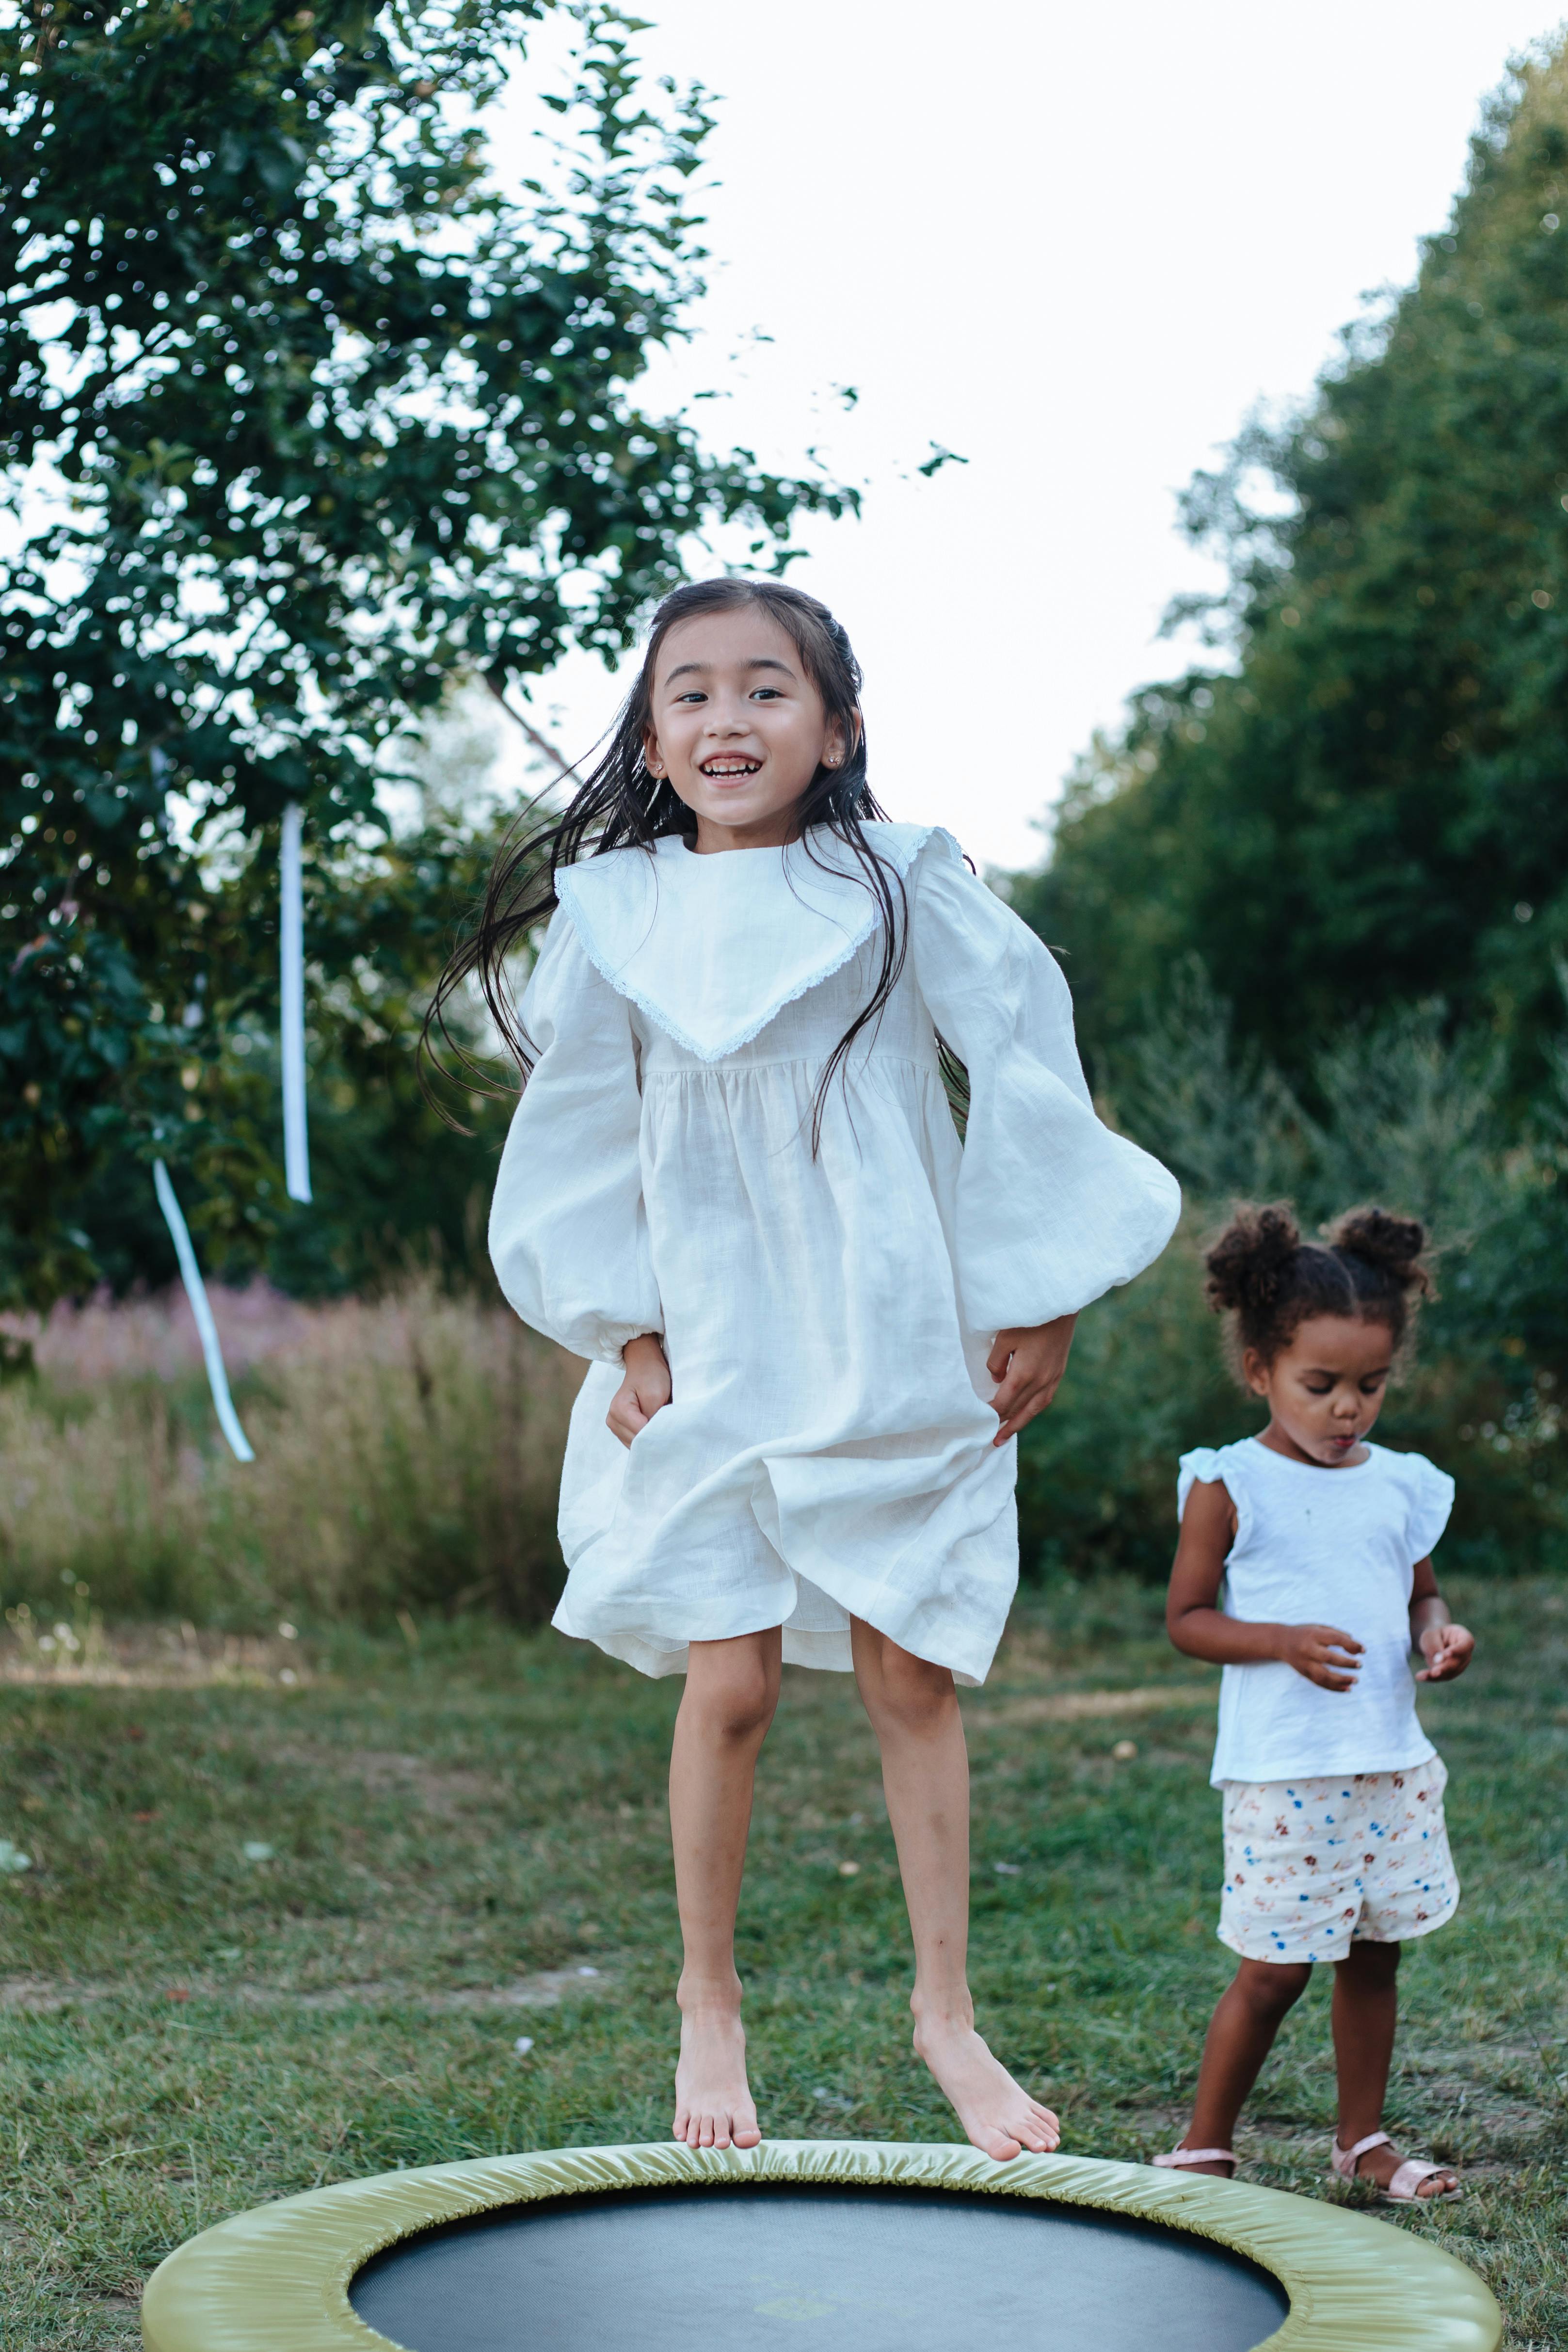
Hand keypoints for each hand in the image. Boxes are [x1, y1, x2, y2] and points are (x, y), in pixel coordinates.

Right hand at [607, 1334, 670, 1446]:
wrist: (645, 1365)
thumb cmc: (651, 1376)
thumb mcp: (656, 1395)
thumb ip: (653, 1419)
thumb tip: (655, 1440)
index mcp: (619, 1411)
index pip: (640, 1436)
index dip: (657, 1435)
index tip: (671, 1429)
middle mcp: (612, 1420)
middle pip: (637, 1443)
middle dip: (654, 1438)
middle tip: (669, 1428)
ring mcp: (615, 1426)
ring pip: (636, 1445)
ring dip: (650, 1439)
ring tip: (660, 1425)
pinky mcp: (621, 1429)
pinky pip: (635, 1442)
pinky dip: (646, 1438)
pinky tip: (654, 1428)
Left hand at [987, 1313, 1076, 1444]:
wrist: (1060, 1307)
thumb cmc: (1028, 1320)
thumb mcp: (1003, 1338)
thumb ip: (996, 1362)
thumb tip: (996, 1381)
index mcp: (1023, 1375)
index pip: (1003, 1403)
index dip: (991, 1414)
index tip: (980, 1422)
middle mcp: (1039, 1382)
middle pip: (1017, 1410)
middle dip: (1002, 1424)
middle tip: (990, 1440)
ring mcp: (1052, 1378)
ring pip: (1033, 1409)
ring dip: (1018, 1424)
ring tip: (1006, 1436)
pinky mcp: (1058, 1373)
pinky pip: (1044, 1399)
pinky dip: (1032, 1411)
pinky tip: (1026, 1414)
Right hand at [1275, 1622, 1363, 1690]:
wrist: (1280, 1642)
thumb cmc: (1305, 1633)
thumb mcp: (1320, 1628)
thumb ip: (1338, 1635)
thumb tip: (1356, 1649)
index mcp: (1314, 1635)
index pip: (1335, 1639)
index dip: (1351, 1645)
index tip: (1363, 1650)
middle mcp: (1308, 1649)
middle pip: (1329, 1658)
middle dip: (1346, 1663)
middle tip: (1359, 1665)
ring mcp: (1305, 1663)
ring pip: (1324, 1675)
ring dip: (1341, 1680)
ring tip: (1355, 1680)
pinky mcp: (1304, 1674)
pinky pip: (1320, 1683)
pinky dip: (1334, 1688)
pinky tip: (1347, 1688)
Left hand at [1417, 1621, 1473, 1680]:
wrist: (1434, 1640)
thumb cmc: (1434, 1634)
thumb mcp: (1431, 1635)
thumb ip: (1435, 1646)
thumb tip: (1438, 1662)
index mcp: (1465, 1638)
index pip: (1465, 1645)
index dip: (1456, 1650)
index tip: (1447, 1654)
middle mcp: (1466, 1654)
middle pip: (1457, 1662)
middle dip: (1444, 1667)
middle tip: (1433, 1672)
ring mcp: (1461, 1665)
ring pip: (1450, 1673)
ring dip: (1436, 1675)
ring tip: (1421, 1675)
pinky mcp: (1451, 1673)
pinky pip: (1442, 1677)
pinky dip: (1431, 1678)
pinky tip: (1420, 1677)